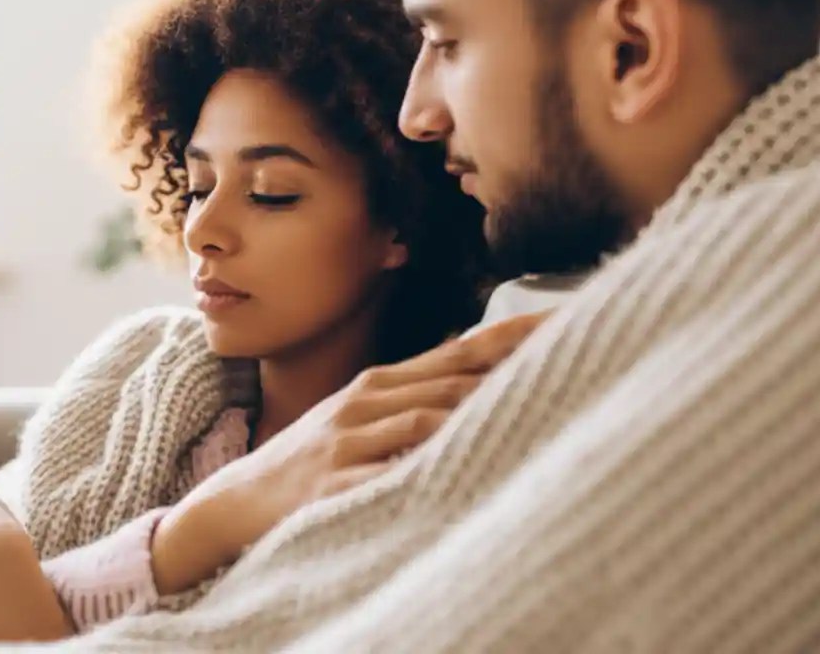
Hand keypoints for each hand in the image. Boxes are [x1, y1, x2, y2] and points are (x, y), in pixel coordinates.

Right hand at [151, 312, 548, 592]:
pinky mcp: (335, 483)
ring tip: (536, 411)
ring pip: (427, 419)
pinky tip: (463, 472)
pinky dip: (425, 470)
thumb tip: (477, 380)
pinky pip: (388, 475)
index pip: (462, 351)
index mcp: (382, 382)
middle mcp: (368, 400)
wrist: (239, 497)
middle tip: (580, 356)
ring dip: (479, 416)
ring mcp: (349, 440)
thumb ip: (415, 397)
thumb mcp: (360, 416)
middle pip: (455, 379)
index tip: (569, 321)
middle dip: (516, 369)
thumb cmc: (313, 458)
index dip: (515, 334)